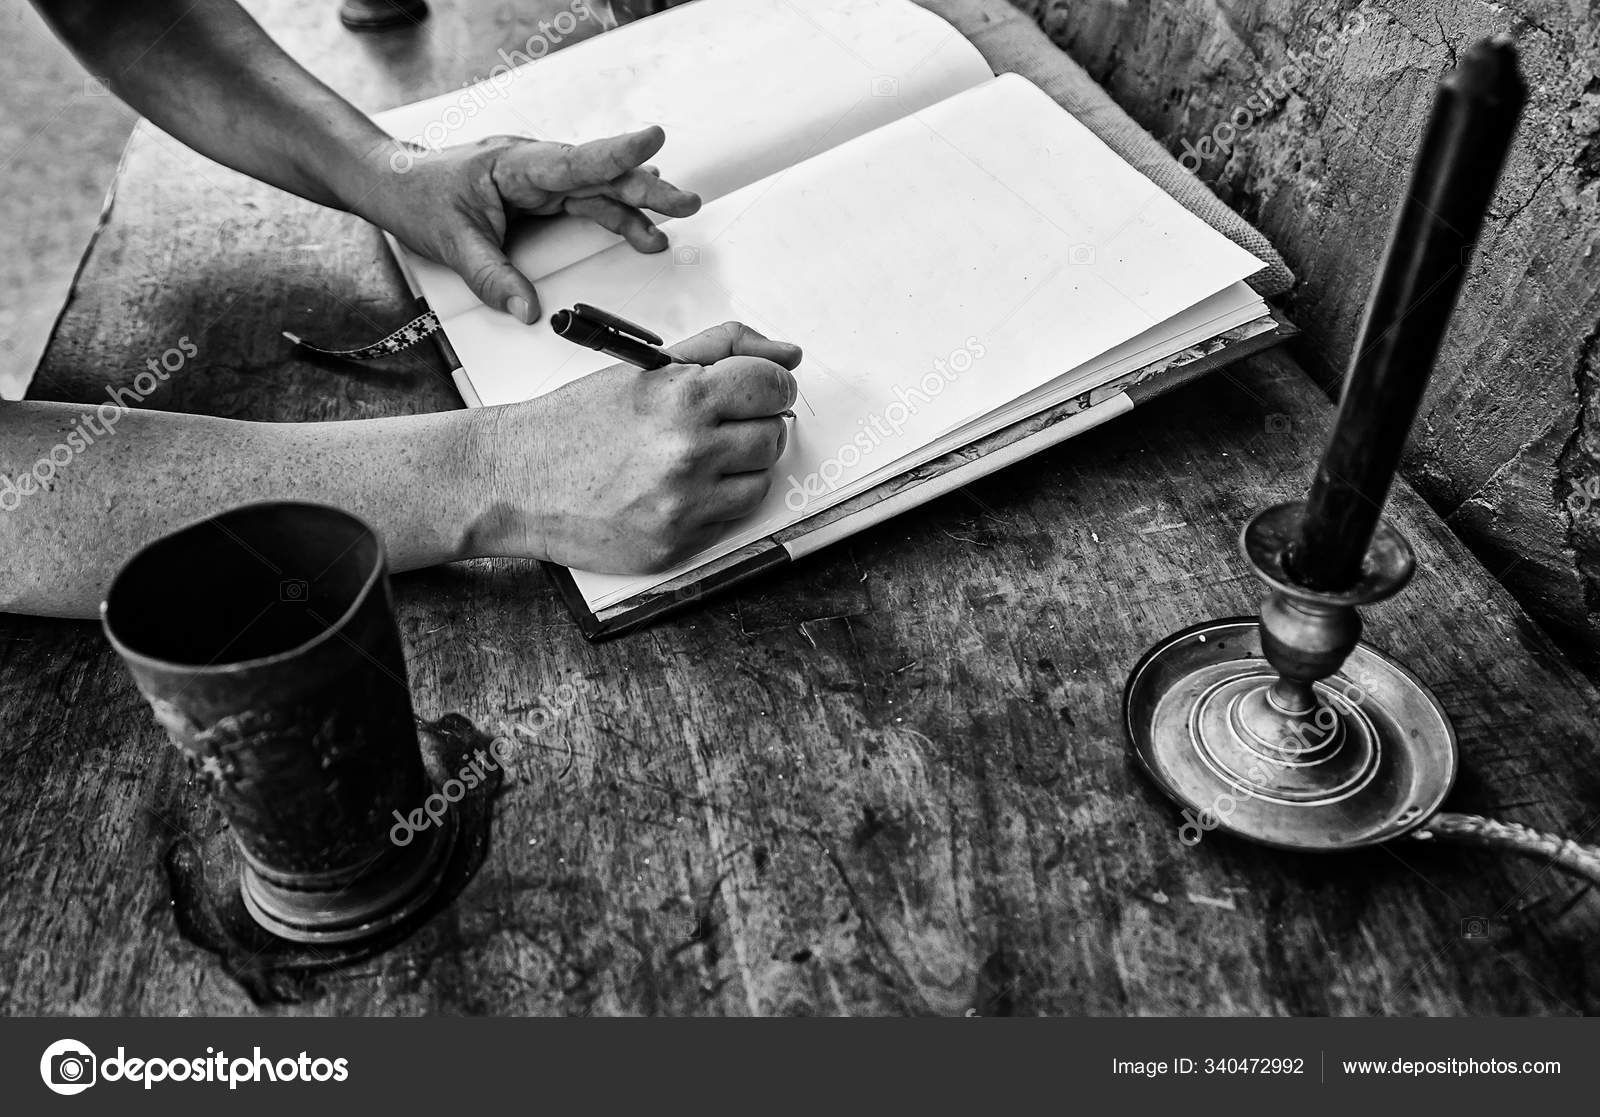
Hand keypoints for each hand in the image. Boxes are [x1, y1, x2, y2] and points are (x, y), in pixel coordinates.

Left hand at [365, 125, 700, 321]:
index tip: (653, 140)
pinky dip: (618, 217)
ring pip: (601, 191)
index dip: (616, 153)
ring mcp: (544, 182)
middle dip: (646, 188)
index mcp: (516, 165)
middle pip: (601, 176)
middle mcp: (538, 168)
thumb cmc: (420, 198)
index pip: (574, 160)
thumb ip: (492, 278)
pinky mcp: (546, 197)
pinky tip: (644, 229)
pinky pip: (589, 204)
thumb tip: (528, 312)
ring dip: (640, 206)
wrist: (399, 185)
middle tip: (685, 201)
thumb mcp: (452, 242)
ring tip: (674, 221)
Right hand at [471, 322, 802, 572]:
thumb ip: (721, 349)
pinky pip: (732, 520)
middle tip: (716, 426)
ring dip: (739, 469)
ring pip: (760, 481)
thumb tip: (787, 355)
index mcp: (682, 397)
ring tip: (694, 459)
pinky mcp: (677, 544)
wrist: (515, 480)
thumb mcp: (644, 369)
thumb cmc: (575, 423)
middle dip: (753, 426)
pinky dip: (715, 504)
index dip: (773, 387)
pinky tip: (678, 490)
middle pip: (772, 435)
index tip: (762, 392)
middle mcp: (688, 451)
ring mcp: (685, 503)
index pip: (772, 386)